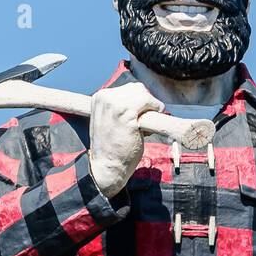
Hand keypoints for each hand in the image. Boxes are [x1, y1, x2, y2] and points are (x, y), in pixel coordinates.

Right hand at [87, 82, 161, 198]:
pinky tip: (149, 127)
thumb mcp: (110, 120)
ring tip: (144, 126)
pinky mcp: (128, 114)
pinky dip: (155, 112)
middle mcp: (106, 97)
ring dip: (151, 108)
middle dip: (146, 103)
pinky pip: (150, 104)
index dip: (139, 101)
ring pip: (144, 95)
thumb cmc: (111, 147)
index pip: (128, 89)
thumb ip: (120, 107)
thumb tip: (143, 99)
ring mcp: (116, 105)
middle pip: (137, 89)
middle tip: (144, 121)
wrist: (107, 167)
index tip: (140, 114)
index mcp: (100, 97)